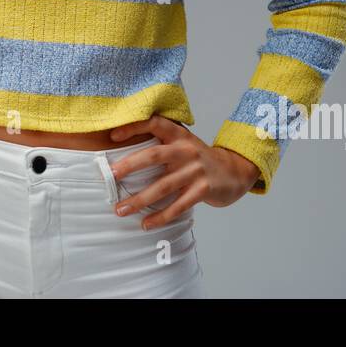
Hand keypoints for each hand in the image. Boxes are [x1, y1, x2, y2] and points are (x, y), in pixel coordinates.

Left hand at [107, 114, 261, 228]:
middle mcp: (186, 150)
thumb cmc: (198, 159)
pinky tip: (146, 223)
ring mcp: (195, 170)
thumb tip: (122, 156)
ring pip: (163, 186)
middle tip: (111, 175)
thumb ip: (160, 144)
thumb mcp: (183, 143)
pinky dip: (161, 216)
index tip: (113, 135)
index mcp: (179, 135)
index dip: (134, 127)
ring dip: (140, 199)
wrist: (234, 171)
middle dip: (130, 165)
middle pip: (154, 155)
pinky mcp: (203, 190)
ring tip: (121, 210)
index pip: (154, 123)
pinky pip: (178, 206)